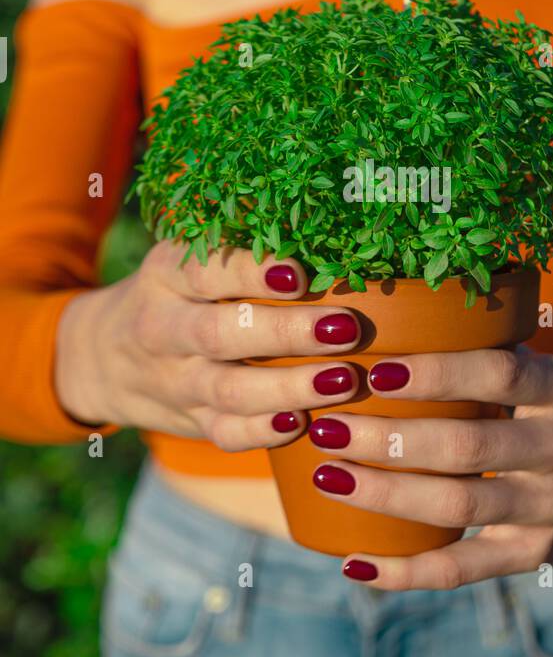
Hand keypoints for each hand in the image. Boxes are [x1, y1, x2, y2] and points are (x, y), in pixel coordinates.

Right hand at [54, 244, 363, 447]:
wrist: (103, 357)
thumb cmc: (174, 294)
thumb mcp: (183, 259)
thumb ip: (237, 246)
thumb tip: (320, 224)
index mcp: (165, 277)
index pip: (205, 272)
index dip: (252, 273)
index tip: (300, 273)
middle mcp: (164, 330)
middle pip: (221, 335)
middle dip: (287, 333)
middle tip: (345, 328)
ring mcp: (177, 382)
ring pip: (229, 390)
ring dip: (290, 387)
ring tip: (343, 379)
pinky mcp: (192, 422)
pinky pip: (226, 433)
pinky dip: (264, 432)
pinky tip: (303, 423)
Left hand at [308, 346, 552, 588]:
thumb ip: (495, 351)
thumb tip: (398, 310)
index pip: (501, 375)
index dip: (437, 373)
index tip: (375, 370)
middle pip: (470, 447)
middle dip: (390, 439)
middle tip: (327, 427)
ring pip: (460, 507)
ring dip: (386, 495)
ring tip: (328, 476)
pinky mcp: (537, 556)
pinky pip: (464, 569)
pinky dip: (407, 572)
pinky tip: (356, 562)